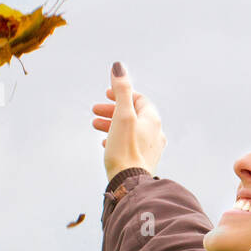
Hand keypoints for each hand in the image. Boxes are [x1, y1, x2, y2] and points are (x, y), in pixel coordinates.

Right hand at [91, 61, 167, 182]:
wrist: (129, 184)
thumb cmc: (124, 149)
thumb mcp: (121, 115)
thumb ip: (121, 90)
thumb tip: (119, 66)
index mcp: (153, 120)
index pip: (139, 99)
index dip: (121, 94)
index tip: (106, 95)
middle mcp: (156, 133)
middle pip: (133, 114)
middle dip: (112, 110)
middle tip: (94, 111)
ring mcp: (151, 149)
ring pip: (130, 130)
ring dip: (112, 124)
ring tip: (94, 126)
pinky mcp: (144, 162)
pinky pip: (131, 145)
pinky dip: (118, 139)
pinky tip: (105, 144)